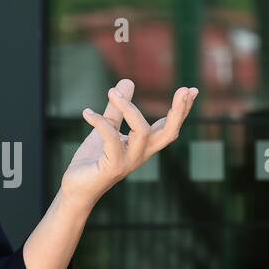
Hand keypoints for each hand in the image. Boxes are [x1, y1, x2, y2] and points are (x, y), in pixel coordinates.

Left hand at [61, 78, 197, 208]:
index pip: (168, 127)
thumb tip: (128, 81)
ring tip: (111, 92)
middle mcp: (141, 154)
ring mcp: (129, 161)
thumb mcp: (106, 128)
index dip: (181, 110)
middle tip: (183, 89)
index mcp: (143, 145)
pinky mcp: (113, 166)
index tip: (191, 90)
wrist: (77, 187)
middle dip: (178, 111)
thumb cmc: (93, 159)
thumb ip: (117, 109)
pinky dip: (99, 123)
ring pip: (142, 132)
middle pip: (169, 132)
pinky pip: (112, 139)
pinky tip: (87, 113)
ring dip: (128, 108)